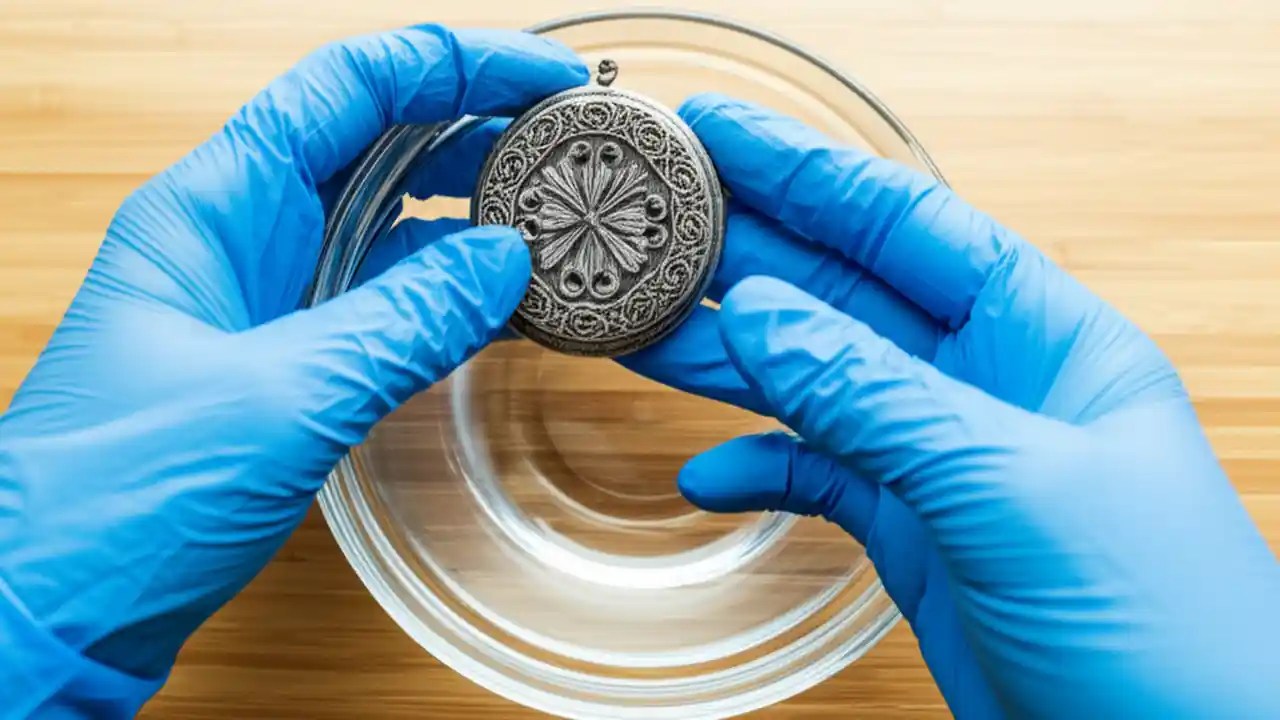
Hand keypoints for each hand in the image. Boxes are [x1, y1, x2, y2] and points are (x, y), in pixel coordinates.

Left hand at [0, 25, 584, 714]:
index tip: (538, 74)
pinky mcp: (283, 364)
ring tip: (550, 223)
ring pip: (382, 227)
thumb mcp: (283, 395)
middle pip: (373, 145)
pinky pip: (379, 304)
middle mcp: (241, 236)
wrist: (52, 609)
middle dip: (471, 134)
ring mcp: (263, 301)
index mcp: (216, 205)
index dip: (448, 65)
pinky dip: (443, 299)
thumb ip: (405, 321)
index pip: (346, 88)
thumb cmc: (118, 496)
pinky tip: (501, 306)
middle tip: (564, 148)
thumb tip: (505, 261)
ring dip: (464, 220)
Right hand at [623, 95, 1279, 717]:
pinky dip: (762, 471)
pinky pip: (818, 479)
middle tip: (653, 230)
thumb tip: (761, 316)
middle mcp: (987, 386)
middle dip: (750, 259)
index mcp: (1043, 336)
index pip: (910, 224)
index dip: (810, 174)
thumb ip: (879, 396)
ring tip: (644, 332)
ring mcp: (943, 462)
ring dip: (732, 361)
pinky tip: (711, 474)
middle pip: (846, 295)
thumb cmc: (1161, 626)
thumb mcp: (1009, 483)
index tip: (721, 139)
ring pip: (816, 384)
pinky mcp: (912, 536)